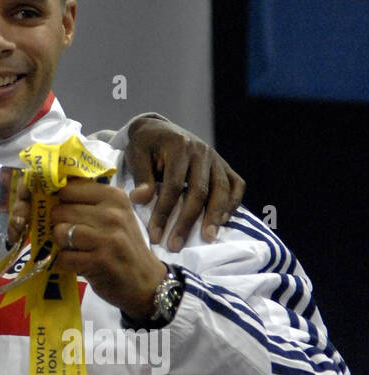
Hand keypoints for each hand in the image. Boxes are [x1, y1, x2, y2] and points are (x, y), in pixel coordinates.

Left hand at [52, 179, 166, 320]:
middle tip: (72, 236)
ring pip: (60, 232)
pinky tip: (79, 263)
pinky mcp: (99, 261)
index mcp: (114, 197)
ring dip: (62, 244)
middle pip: (60, 211)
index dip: (62, 203)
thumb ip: (89, 203)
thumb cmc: (124, 246)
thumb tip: (51, 193)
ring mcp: (107, 238)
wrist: (146, 282)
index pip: (68, 190)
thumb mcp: (115, 216)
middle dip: (59, 225)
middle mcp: (112, 214)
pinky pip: (64, 257)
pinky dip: (66, 262)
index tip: (69, 214)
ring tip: (75, 249)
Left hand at [123, 115, 244, 250]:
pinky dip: (233, 203)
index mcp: (179, 147)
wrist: (159, 129)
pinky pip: (237, 185)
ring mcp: (216, 158)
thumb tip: (139, 199)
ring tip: (208, 238)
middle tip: (176, 245)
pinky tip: (223, 221)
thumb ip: (141, 177)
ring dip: (215, 216)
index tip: (156, 235)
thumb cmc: (145, 145)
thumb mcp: (137, 155)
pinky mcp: (224, 165)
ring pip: (222, 190)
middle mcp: (202, 152)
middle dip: (187, 221)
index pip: (173, 186)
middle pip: (199, 191)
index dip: (164, 212)